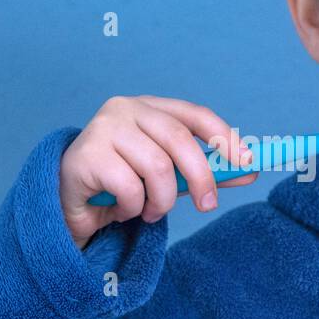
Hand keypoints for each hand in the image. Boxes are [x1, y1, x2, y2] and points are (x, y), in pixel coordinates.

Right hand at [59, 95, 258, 249]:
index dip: (224, 136)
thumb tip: (250, 171)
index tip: (246, 161)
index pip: (194, 114)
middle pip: (179, 139)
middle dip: (202, 177)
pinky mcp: (86, 155)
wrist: (69, 203)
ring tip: (150, 211)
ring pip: (157, 167)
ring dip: (161, 200)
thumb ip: (206, 171)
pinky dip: (135, 207)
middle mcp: (125, 108)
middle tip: (208, 205)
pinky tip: (123, 209)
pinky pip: (131, 187)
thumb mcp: (171, 177)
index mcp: (150, 107)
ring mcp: (103, 129)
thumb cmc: (123, 184)